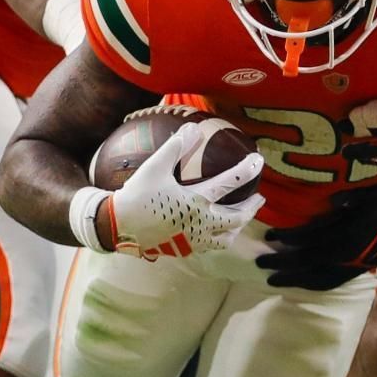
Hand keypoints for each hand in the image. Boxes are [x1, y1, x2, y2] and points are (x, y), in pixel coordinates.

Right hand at [105, 124, 263, 258]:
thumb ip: (175, 146)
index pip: (230, 183)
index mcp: (196, 202)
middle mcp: (200, 223)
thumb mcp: (154, 167)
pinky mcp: (184, 249)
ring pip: (226, 238)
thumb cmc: (136, 195)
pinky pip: (209, 247)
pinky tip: (214, 232)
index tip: (259, 161)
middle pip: (237, 218)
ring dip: (237, 227)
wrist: (117, 227)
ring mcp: (193, 239)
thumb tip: (193, 127)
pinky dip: (218, 239)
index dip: (247, 170)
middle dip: (252, 207)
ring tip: (240, 220)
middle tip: (259, 198)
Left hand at [257, 174, 376, 290]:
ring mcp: (350, 267)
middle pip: (308, 261)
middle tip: (260, 261)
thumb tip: (333, 201)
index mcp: (349, 234)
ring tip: (272, 279)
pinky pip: (329, 283)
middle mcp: (347, 255)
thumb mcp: (373, 194)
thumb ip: (351, 199)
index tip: (271, 235)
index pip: (312, 237)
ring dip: (293, 278)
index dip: (290, 237)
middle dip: (283, 262)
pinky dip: (311, 285)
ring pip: (316, 278)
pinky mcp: (354, 273)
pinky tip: (298, 283)